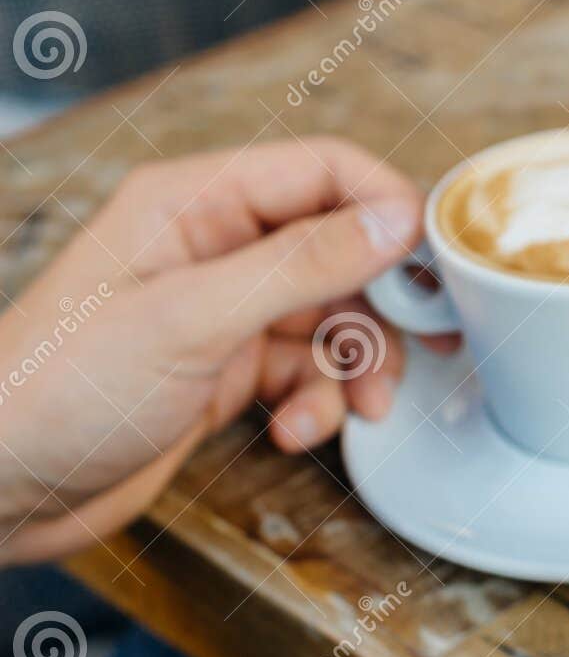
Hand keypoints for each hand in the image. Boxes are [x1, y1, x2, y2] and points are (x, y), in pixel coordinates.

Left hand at [0, 138, 444, 563]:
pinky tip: (292, 432)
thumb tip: (395, 220)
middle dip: (382, 308)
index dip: (390, 210)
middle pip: (343, 251)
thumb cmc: (60, 388)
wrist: (4, 484)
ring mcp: (222, 310)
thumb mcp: (194, 319)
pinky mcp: (225, 368)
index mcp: (195, 204)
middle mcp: (214, 247)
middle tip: (420, 347)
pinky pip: (305, 372)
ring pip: (333, 319)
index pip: (324, 172)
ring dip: (355, 368)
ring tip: (358, 410)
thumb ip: (302, 264)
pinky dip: (316, 404)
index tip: (437, 266)